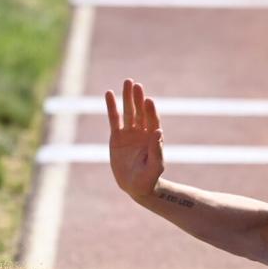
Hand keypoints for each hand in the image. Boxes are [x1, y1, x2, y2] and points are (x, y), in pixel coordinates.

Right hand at [105, 78, 163, 199]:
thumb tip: (158, 131)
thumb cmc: (149, 178)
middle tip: (135, 84)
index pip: (152, 120)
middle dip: (138, 98)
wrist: (136, 186)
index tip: (148, 100)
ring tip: (127, 82)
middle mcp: (142, 132)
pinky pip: (114, 119)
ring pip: (128, 112)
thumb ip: (157, 150)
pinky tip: (109, 93)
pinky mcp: (117, 136)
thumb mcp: (155, 166)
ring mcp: (129, 132)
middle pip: (140, 111)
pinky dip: (112, 106)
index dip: (150, 111)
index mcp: (154, 137)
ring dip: (127, 97)